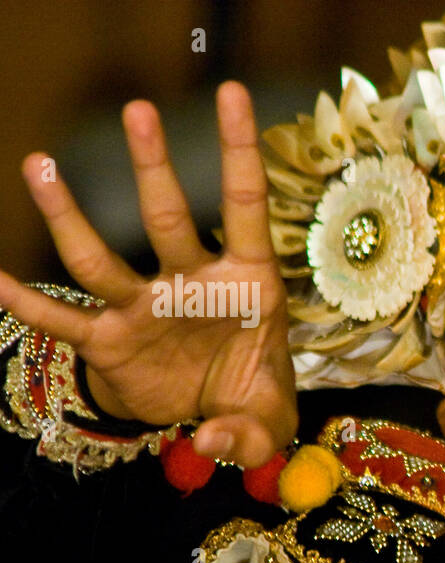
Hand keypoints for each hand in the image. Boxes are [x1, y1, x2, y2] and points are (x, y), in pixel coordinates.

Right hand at [0, 81, 296, 468]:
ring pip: (101, 259)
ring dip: (69, 218)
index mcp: (249, 284)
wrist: (209, 420)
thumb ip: (250, 437)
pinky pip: (64, 322)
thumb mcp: (269, 425)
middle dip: (152, 168)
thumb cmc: (251, 401)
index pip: (246, 206)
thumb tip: (211, 441)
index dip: (239, 150)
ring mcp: (146, 308)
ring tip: (38, 164)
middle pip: (166, 219)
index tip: (230, 93)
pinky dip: (28, 306)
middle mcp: (193, 283)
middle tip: (139, 111)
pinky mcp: (111, 341)